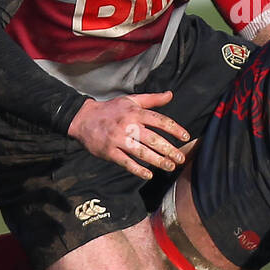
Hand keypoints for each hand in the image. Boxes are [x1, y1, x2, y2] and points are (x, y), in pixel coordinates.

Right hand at [68, 91, 189, 178]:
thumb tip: (170, 95)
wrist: (83, 119)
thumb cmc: (111, 109)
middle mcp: (127, 126)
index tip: (185, 137)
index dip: (174, 129)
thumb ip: (152, 99)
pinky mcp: (109, 151)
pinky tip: (149, 174)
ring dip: (157, 161)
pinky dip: (137, 170)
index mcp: (135, 112)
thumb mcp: (131, 100)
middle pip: (152, 139)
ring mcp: (118, 139)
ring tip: (169, 166)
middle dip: (169, 150)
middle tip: (180, 158)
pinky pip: (125, 162)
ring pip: (141, 152)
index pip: (159, 120)